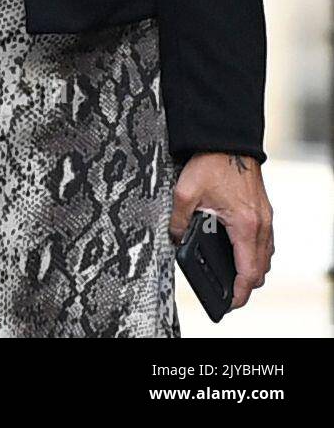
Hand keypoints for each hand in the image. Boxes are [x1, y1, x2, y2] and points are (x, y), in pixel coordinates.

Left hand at [170, 152, 273, 309]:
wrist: (228, 138)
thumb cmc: (211, 161)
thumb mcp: (185, 192)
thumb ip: (179, 221)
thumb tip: (176, 238)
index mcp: (244, 225)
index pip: (248, 272)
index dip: (240, 293)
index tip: (231, 303)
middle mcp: (260, 224)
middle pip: (261, 269)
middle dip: (247, 285)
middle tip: (230, 293)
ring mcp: (265, 216)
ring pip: (266, 255)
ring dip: (254, 269)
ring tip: (235, 276)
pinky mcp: (263, 209)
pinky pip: (266, 240)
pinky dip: (257, 252)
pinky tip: (241, 250)